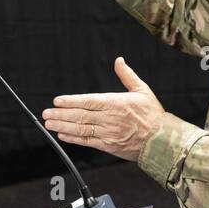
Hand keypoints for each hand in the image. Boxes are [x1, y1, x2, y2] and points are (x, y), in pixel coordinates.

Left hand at [42, 58, 164, 161]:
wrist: (162, 140)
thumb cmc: (153, 115)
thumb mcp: (142, 90)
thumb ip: (127, 75)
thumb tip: (119, 61)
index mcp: (116, 103)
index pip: (89, 101)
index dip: (71, 101)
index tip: (57, 101)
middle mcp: (109, 118)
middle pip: (80, 116)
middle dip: (60, 114)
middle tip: (46, 113)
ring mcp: (108, 133)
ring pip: (80, 129)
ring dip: (62, 126)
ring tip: (49, 123)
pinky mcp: (108, 146)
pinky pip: (87, 141)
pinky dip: (73, 138)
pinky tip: (62, 135)